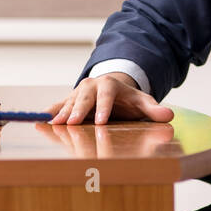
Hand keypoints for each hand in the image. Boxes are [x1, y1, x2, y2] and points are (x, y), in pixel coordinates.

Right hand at [45, 72, 173, 125]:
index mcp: (110, 84)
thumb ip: (154, 109)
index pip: (107, 94)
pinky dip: (51, 113)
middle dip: (78, 110)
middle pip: (84, 97)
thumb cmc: (129, 99)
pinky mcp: (69, 100)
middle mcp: (92, 85)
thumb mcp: (143, 102)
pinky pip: (58, 106)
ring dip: (62, 114)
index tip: (101, 121)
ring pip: (69, 102)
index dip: (104, 107)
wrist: (114, 89)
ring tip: (55, 126)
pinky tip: (42, 121)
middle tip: (73, 124)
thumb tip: (169, 116)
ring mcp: (78, 92)